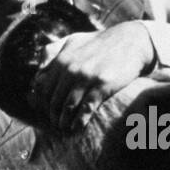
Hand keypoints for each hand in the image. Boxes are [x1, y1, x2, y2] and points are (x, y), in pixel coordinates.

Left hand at [30, 22, 155, 131]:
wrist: (131, 41)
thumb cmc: (101, 42)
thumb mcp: (73, 40)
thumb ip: (53, 51)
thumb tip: (38, 71)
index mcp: (62, 59)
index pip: (42, 87)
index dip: (41, 102)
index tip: (45, 111)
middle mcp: (70, 68)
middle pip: (53, 99)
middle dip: (52, 114)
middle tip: (55, 124)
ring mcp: (86, 77)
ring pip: (68, 106)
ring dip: (64, 121)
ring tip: (64, 128)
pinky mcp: (102, 85)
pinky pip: (86, 108)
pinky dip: (79, 121)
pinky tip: (77, 127)